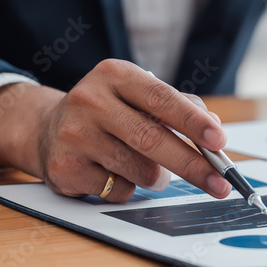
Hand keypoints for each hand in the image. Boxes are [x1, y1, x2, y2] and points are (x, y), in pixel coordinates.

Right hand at [0, 59, 230, 201]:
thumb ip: (178, 107)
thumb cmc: (109, 112)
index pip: (161, 98)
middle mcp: (90, 100)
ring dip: (158, 178)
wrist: (47, 129)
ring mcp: (74, 134)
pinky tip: (113, 173)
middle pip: (151, 139)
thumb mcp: (138, 96)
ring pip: (139, 170)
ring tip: (151, 169)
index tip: (219, 140)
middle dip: (192, 165)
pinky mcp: (64, 168)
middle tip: (219, 183)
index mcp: (114, 75)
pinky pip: (118, 191)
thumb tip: (214, 127)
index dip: (193, 121)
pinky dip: (128, 189)